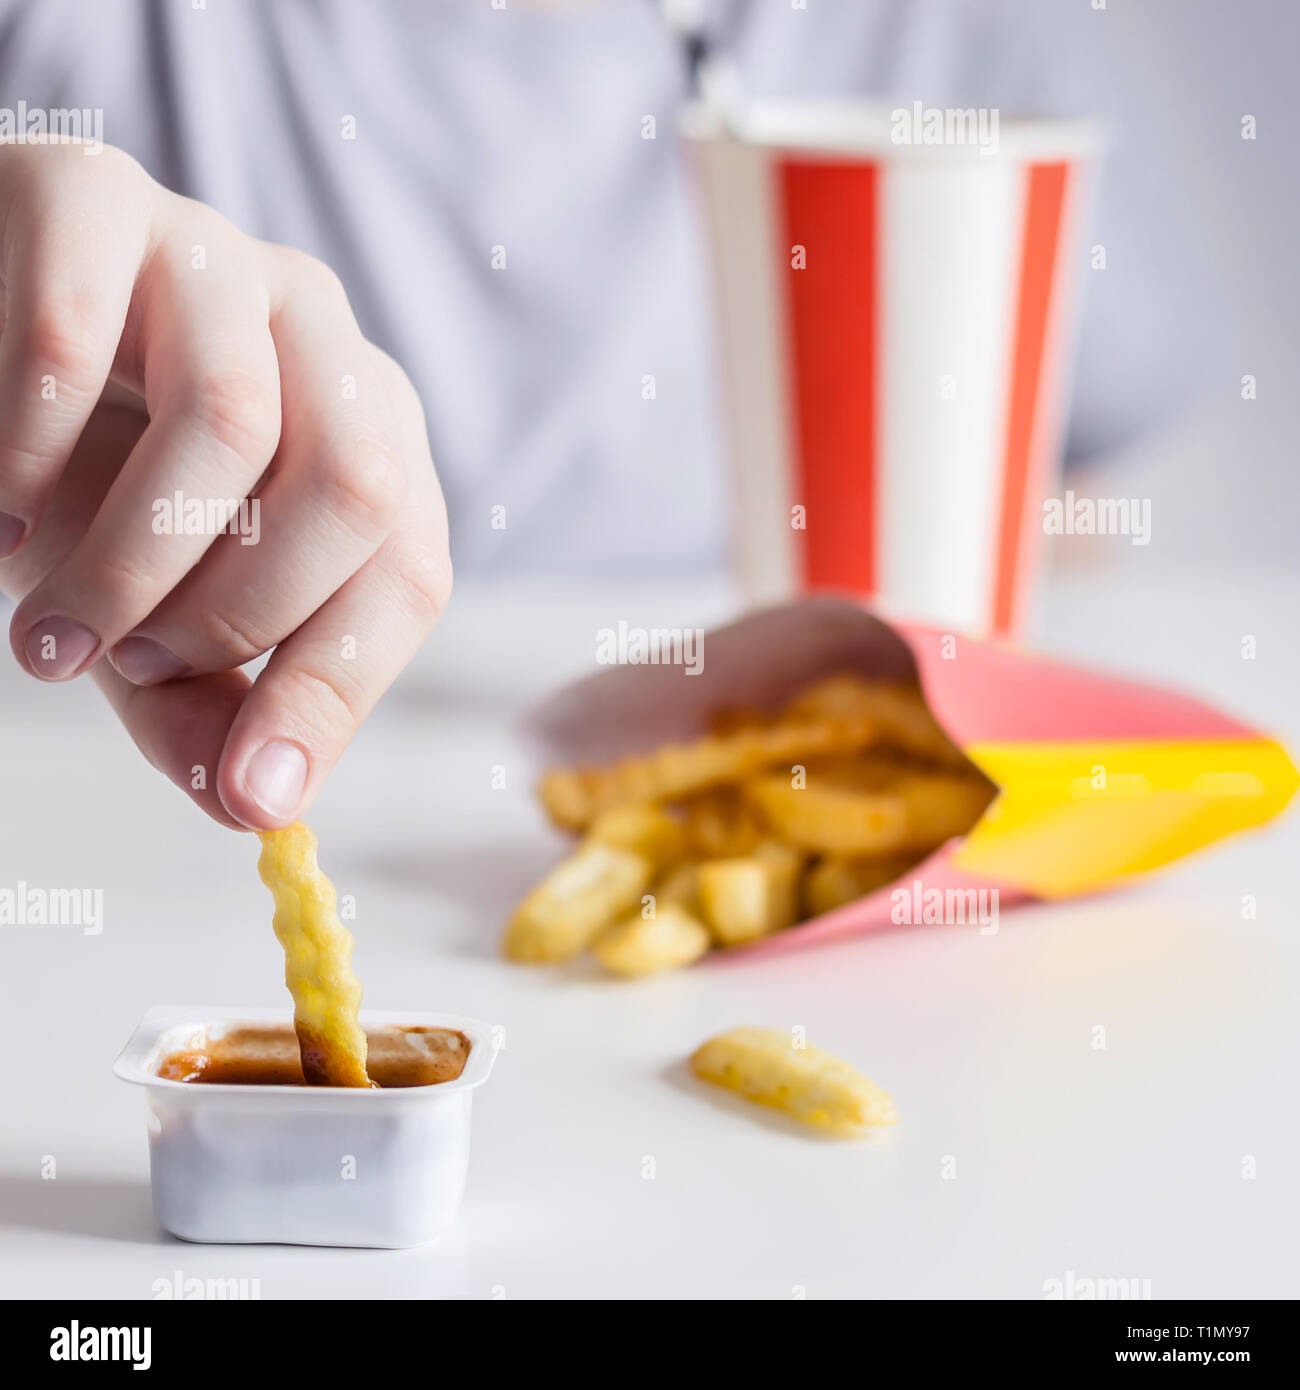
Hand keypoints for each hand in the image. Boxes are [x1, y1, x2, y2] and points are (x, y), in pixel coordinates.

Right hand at [0, 143, 450, 829]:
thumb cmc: (88, 489)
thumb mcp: (161, 618)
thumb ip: (211, 706)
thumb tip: (256, 809)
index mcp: (371, 440)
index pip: (409, 572)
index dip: (335, 691)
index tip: (253, 791)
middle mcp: (325, 340)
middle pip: (356, 492)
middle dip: (236, 618)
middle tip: (127, 663)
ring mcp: (218, 258)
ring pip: (228, 423)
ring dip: (126, 566)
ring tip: (47, 627)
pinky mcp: (96, 200)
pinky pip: (71, 342)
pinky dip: (20, 463)